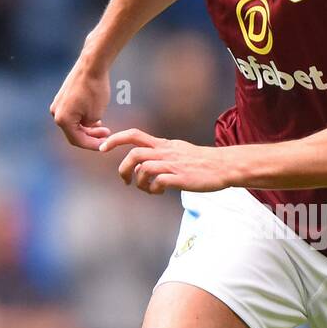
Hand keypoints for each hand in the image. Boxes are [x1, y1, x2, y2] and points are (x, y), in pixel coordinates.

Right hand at [50, 60, 110, 150]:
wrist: (91, 65)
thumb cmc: (95, 89)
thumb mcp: (96, 115)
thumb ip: (89, 127)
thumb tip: (86, 127)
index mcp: (62, 120)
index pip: (78, 140)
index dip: (92, 145)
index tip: (105, 145)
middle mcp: (56, 113)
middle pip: (74, 133)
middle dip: (91, 136)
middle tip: (106, 135)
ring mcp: (58, 104)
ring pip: (73, 123)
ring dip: (88, 128)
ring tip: (103, 127)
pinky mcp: (62, 97)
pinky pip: (72, 114)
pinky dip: (83, 119)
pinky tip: (96, 119)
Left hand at [99, 128, 234, 193]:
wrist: (223, 166)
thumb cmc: (201, 161)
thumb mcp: (178, 150)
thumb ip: (160, 155)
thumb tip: (142, 166)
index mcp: (163, 145)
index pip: (134, 135)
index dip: (115, 139)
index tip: (103, 148)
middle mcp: (165, 152)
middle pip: (134, 154)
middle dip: (123, 169)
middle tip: (125, 181)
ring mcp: (173, 165)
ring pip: (143, 170)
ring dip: (139, 183)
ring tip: (148, 189)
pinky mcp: (180, 178)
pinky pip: (158, 182)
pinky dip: (154, 189)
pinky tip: (159, 192)